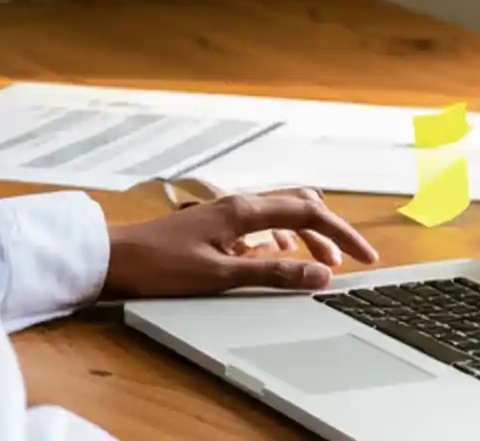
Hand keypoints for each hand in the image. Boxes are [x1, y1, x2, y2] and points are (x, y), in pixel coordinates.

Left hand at [101, 188, 378, 298]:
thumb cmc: (161, 266)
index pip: (310, 213)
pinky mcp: (218, 225)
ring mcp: (229, 212)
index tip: (366, 256)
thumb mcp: (221, 276)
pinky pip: (263, 225)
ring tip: (322, 263)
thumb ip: (273, 274)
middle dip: (331, 230)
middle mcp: (240, 203)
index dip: (343, 234)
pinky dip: (283, 238)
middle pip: (301, 205)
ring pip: (283, 213)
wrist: (113, 259)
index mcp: (245, 209)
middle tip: (350, 259)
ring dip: (309, 235)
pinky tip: (281, 257)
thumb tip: (320, 276)